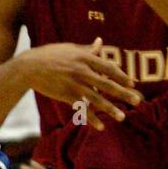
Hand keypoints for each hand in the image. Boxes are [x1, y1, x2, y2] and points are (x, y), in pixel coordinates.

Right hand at [23, 38, 142, 127]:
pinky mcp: (66, 95)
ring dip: (110, 109)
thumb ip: (87, 49)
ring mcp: (74, 84)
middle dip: (124, 93)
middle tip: (138, 101)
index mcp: (84, 58)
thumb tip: (100, 41)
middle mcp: (82, 71)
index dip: (121, 76)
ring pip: (96, 98)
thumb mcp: (70, 49)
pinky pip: (82, 108)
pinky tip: (101, 126)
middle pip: (107, 84)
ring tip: (122, 117)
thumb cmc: (50, 55)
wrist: (29, 67)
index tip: (132, 83)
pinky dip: (92, 118)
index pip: (108, 68)